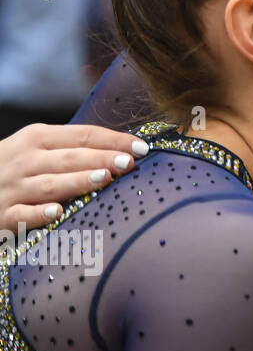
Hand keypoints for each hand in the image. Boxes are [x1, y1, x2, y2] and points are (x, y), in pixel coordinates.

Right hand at [0, 123, 149, 233]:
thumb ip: (72, 146)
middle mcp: (25, 160)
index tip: (142, 147)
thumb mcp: (36, 146)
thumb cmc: (13, 166)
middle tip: (128, 162)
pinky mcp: (2, 215)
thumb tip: (122, 148)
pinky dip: (40, 213)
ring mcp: (12, 188)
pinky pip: (23, 215)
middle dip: (101, 158)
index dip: (113, 139)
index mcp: (37, 138)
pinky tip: (59, 211)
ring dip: (78, 181)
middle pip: (70, 158)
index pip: (83, 135)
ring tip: (105, 178)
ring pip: (50, 184)